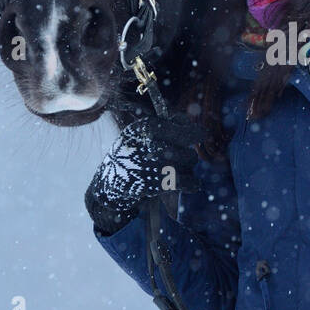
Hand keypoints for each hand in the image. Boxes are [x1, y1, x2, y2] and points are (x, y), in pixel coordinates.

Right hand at [85, 113, 202, 233]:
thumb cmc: (129, 155)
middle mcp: (151, 142)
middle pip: (189, 148)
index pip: (183, 124)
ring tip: (174, 173)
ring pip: (189, 164)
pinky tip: (191, 185)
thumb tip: (200, 131)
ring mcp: (154, 163)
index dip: (195, 131)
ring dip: (187, 170)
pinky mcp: (156, 183)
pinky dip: (192, 184)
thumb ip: (165, 127)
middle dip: (188, 156)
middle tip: (181, 160)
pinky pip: (188, 181)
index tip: (201, 135)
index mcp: (146, 126)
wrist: (108, 183)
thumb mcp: (138, 134)